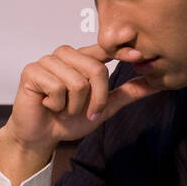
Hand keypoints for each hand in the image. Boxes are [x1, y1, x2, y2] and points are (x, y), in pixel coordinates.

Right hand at [4, 43, 160, 153]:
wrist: (41, 136)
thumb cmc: (68, 120)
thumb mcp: (103, 108)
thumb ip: (126, 94)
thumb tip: (155, 84)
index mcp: (82, 59)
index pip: (104, 49)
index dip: (121, 50)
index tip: (138, 56)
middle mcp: (65, 55)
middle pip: (96, 70)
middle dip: (94, 100)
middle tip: (82, 112)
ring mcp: (47, 61)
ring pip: (76, 82)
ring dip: (73, 106)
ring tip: (62, 108)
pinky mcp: (32, 71)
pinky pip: (56, 87)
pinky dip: (55, 105)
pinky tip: (47, 105)